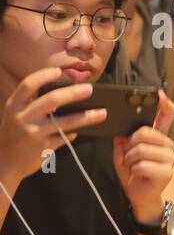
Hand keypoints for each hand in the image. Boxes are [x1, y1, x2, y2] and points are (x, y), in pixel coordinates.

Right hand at [0, 67, 106, 187]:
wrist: (3, 163)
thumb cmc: (13, 135)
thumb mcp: (14, 116)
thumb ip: (31, 106)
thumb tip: (63, 98)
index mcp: (13, 105)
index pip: (28, 85)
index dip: (44, 76)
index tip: (58, 71)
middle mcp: (22, 117)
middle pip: (52, 100)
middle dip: (73, 93)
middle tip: (89, 89)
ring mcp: (33, 133)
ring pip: (66, 122)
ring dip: (87, 117)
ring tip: (102, 113)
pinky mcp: (43, 148)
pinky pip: (65, 137)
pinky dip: (74, 133)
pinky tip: (79, 131)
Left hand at [113, 89, 173, 219]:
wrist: (139, 194)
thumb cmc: (132, 171)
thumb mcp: (123, 150)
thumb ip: (123, 137)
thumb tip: (122, 126)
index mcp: (158, 136)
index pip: (167, 115)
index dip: (163, 103)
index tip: (157, 94)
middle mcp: (166, 144)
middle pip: (145, 132)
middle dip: (129, 144)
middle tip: (128, 154)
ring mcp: (169, 158)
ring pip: (141, 149)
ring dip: (129, 159)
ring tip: (132, 165)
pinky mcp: (166, 172)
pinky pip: (142, 165)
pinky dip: (133, 170)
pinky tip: (137, 174)